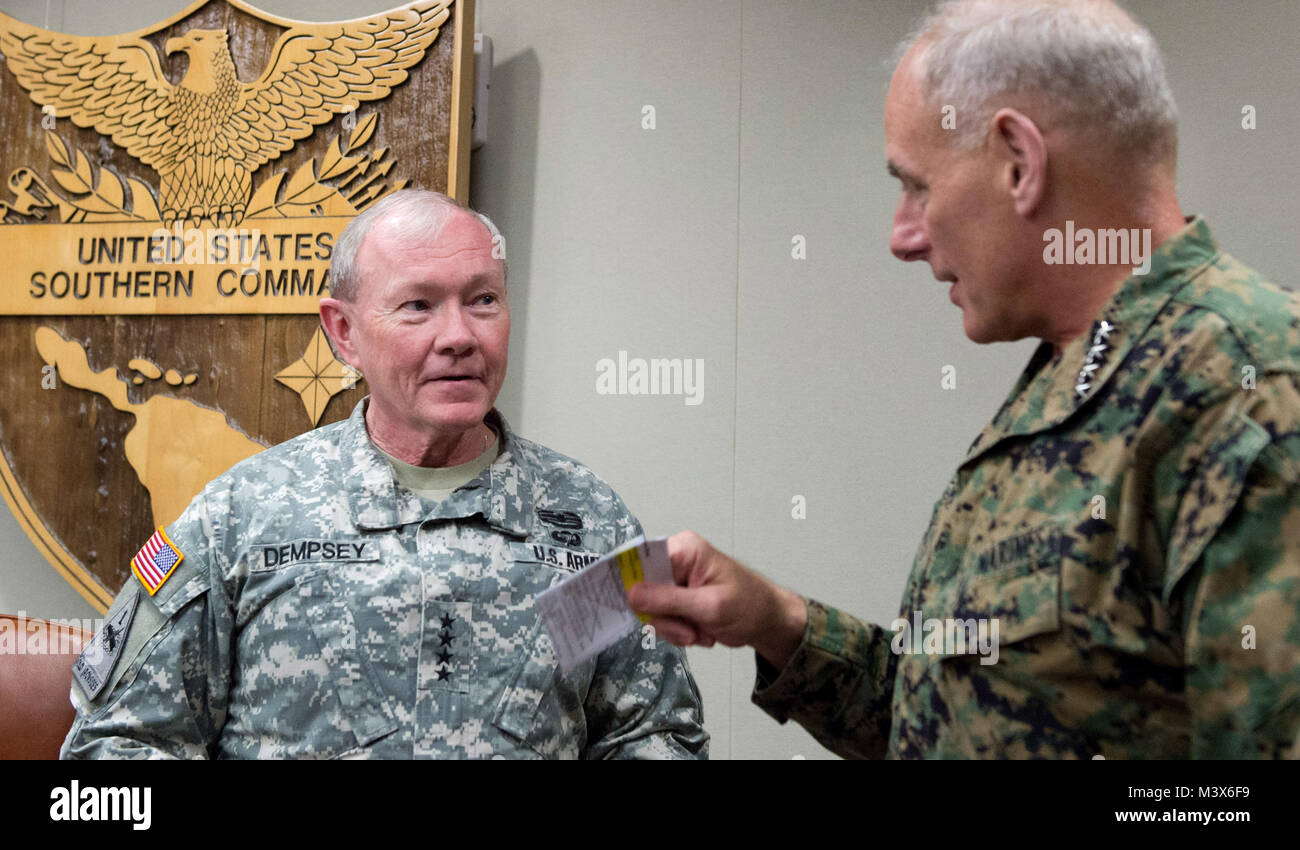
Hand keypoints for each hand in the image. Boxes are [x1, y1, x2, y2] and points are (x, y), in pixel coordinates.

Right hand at [626, 531, 807, 668]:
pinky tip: (701, 633)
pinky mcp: (678, 600)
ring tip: (700, 633)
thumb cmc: (749, 605)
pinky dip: (679, 632)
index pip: (642, 560)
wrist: (768, 623)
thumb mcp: (709, 606)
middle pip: (643, 590)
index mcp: (683, 549)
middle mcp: (675, 561)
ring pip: (652, 610)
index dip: (630, 582)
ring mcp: (676, 581)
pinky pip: (663, 619)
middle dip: (665, 618)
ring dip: (675, 629)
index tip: (627, 606)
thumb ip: (669, 600)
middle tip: (688, 632)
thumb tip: (630, 593)